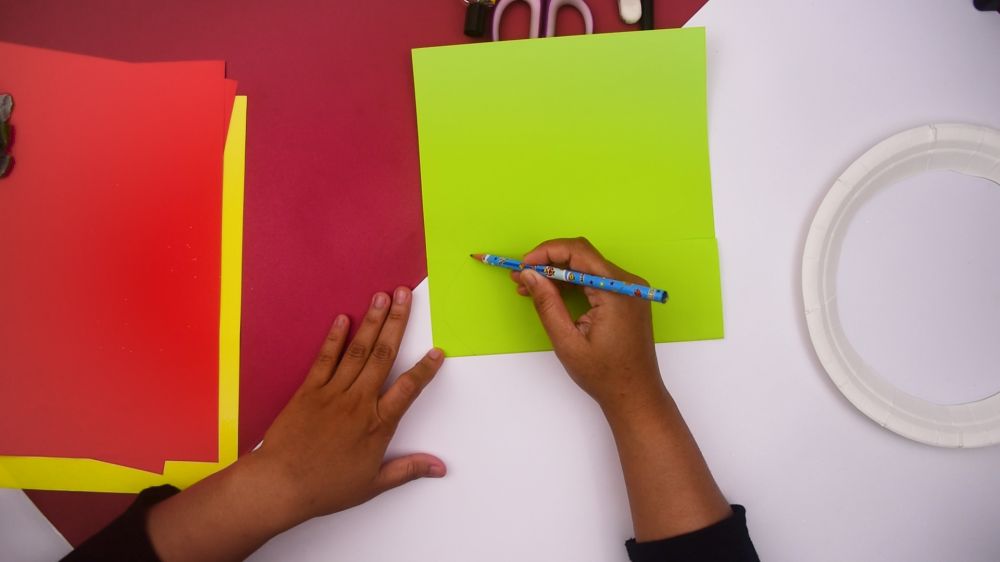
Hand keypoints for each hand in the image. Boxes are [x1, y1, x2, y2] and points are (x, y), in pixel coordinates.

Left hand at [147, 287, 445, 561]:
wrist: (281, 484)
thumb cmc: (327, 487)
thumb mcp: (373, 484)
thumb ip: (408, 469)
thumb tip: (439, 467)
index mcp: (377, 424)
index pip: (408, 389)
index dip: (425, 369)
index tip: (437, 351)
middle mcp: (358, 401)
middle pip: (384, 355)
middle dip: (397, 322)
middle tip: (406, 295)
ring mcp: (333, 393)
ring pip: (358, 350)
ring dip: (372, 321)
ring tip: (382, 296)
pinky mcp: (308, 391)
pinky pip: (324, 359)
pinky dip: (334, 338)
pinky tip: (343, 318)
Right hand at [510, 237, 666, 419]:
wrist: (635, 394)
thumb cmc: (605, 375)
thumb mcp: (567, 341)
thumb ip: (547, 304)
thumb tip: (529, 275)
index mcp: (617, 291)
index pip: (578, 252)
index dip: (546, 252)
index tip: (523, 264)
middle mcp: (628, 283)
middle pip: (582, 257)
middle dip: (548, 263)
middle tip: (520, 276)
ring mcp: (629, 289)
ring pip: (586, 267)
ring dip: (557, 274)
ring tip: (528, 286)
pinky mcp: (626, 297)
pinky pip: (595, 280)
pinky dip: (571, 284)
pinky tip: (550, 293)